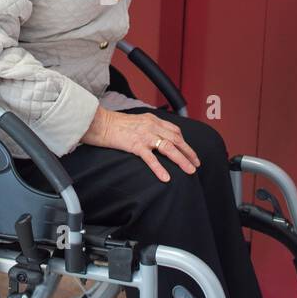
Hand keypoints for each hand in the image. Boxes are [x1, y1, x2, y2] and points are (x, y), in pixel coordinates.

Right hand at [78, 106, 200, 181]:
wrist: (100, 123)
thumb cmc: (115, 124)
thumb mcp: (137, 121)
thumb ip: (149, 127)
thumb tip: (157, 138)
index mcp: (153, 120)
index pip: (175, 130)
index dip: (185, 142)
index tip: (190, 152)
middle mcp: (152, 126)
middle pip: (176, 139)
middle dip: (188, 152)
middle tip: (196, 163)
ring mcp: (144, 135)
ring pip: (169, 148)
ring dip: (182, 160)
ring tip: (190, 170)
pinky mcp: (135, 145)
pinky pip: (151, 158)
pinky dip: (159, 168)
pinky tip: (166, 177)